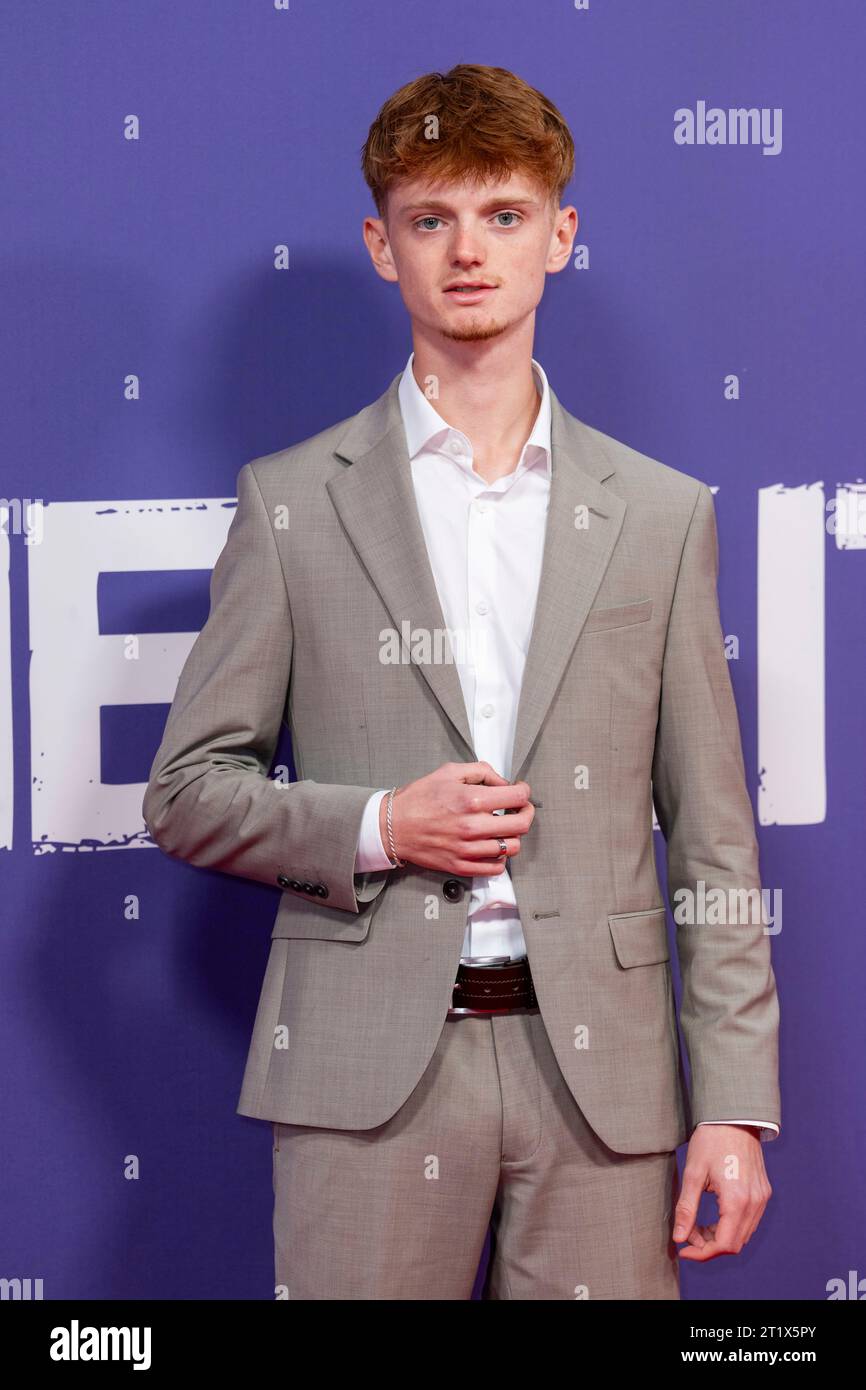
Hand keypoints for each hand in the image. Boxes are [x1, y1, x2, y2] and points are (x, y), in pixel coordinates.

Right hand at [380, 761, 534, 876]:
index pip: (517, 797)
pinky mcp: (461, 865)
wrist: (392, 826)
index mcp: (471, 800)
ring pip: (512, 847)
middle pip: (521, 824)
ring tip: (504, 828)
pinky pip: (496, 867)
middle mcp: (472, 826)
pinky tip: (492, 846)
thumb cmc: (418, 799)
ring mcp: (468, 849)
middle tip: (520, 809)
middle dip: (526, 812)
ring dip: (513, 836)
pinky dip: (500, 857)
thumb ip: (481, 771)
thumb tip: (503, 782)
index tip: (520, 791)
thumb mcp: (449, 771)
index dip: (524, 791)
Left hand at [673, 1124, 772, 1260]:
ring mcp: (762, 1198)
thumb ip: (686, 1209)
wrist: (734, 1116)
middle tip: (688, 1235)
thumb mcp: (693, 1173)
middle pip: (735, 1244)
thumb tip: (679, 1238)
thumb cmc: (711, 1140)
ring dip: (720, 1237)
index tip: (683, 1249)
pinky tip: (714, 1216)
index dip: (702, 1253)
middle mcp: (755, 1203)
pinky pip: (749, 1221)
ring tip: (698, 1225)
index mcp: (737, 1200)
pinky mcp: (763, 1192)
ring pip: (743, 1234)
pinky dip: (731, 1226)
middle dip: (709, 1246)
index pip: (723, 1245)